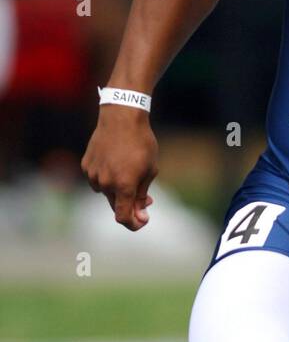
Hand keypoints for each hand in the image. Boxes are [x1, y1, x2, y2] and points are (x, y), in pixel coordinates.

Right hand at [80, 107, 158, 230]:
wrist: (121, 117)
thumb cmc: (141, 143)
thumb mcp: (149, 170)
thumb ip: (142, 195)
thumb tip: (140, 215)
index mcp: (123, 186)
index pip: (123, 218)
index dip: (133, 224)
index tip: (143, 220)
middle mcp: (105, 183)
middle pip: (116, 206)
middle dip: (130, 205)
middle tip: (145, 198)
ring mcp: (93, 174)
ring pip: (106, 192)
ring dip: (118, 189)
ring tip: (130, 171)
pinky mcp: (86, 165)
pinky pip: (97, 179)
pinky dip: (107, 177)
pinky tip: (116, 162)